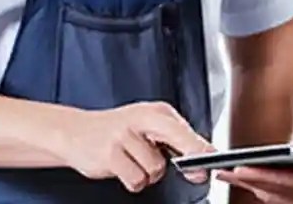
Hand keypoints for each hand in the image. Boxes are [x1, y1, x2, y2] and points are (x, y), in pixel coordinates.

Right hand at [53, 101, 214, 193]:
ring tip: (132, 161)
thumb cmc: (117, 132)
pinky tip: (121, 168)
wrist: (75, 132)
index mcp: (155, 111)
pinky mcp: (110, 154)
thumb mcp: (148, 127)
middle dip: (192, 156)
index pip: (185, 129)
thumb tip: (206, 157)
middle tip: (198, 172)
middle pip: (177, 137)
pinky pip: (136, 180)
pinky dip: (133, 181)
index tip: (216, 161)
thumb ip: (177, 140)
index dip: (202, 149)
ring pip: (155, 170)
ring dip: (147, 174)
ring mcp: (124, 135)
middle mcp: (140, 118)